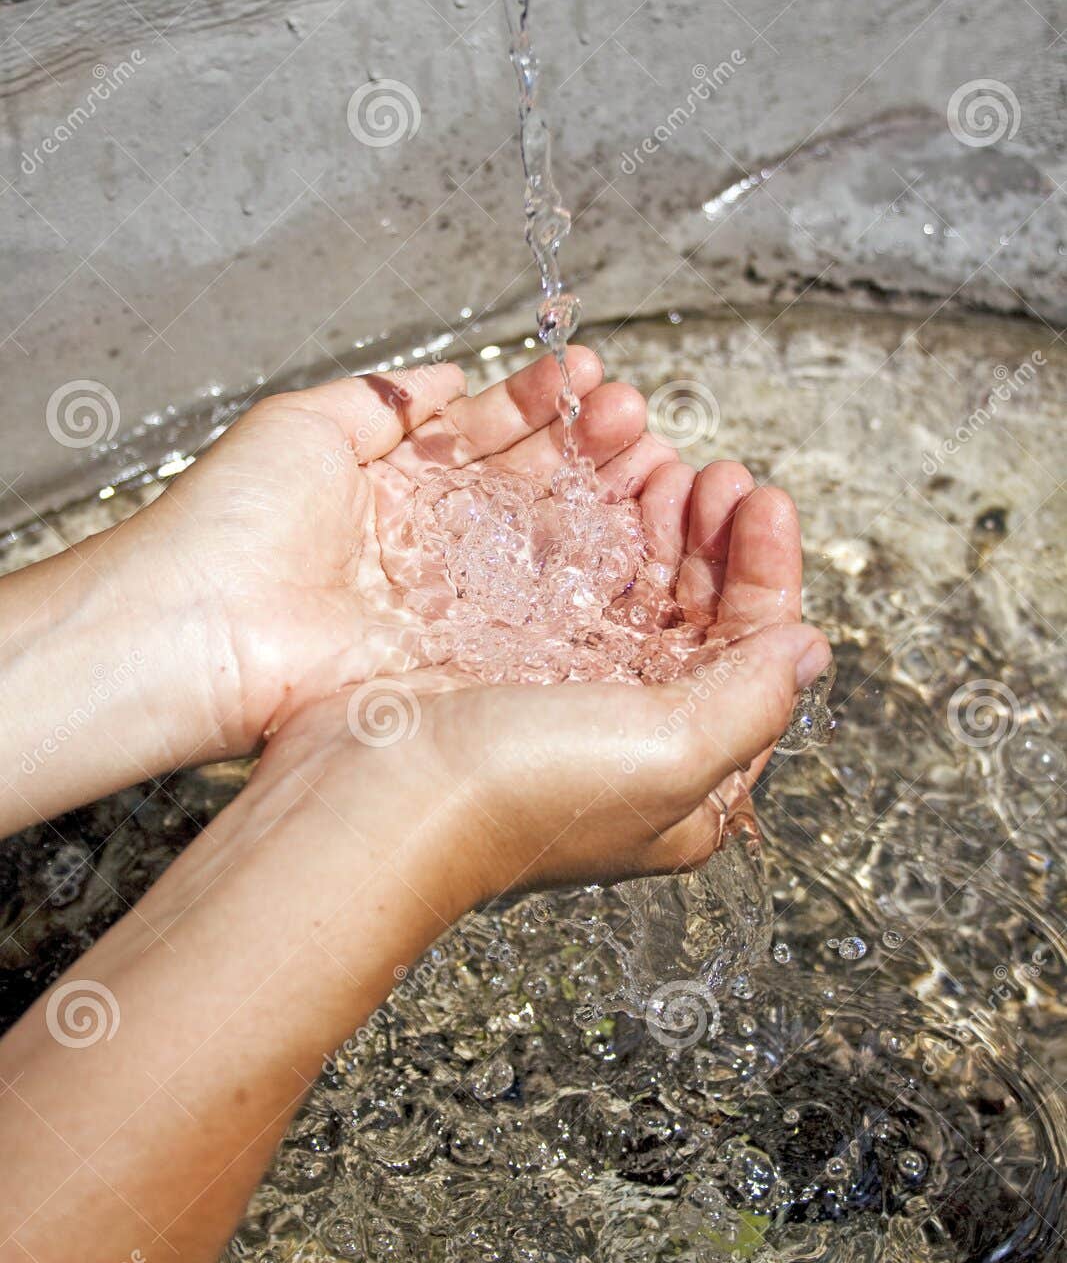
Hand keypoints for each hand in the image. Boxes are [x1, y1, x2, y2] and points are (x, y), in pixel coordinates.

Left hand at [110, 348, 674, 757]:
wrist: (199, 625)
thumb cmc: (230, 522)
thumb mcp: (304, 423)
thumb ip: (384, 399)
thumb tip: (445, 374)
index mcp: (390, 486)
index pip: (480, 435)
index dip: (535, 404)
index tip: (584, 373)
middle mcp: (426, 543)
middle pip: (523, 486)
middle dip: (582, 444)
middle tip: (631, 412)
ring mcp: (447, 600)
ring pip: (541, 542)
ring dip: (595, 496)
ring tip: (644, 451)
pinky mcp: (459, 653)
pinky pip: (536, 611)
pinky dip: (585, 572)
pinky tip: (624, 529)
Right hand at [245, 460, 828, 912]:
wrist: (362, 800)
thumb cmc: (514, 796)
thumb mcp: (670, 755)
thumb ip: (754, 699)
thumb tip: (808, 650)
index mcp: (684, 783)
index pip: (754, 661)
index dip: (766, 575)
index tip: (762, 500)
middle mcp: (627, 744)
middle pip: (693, 619)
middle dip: (707, 539)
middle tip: (708, 473)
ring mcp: (559, 699)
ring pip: (629, 593)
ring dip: (651, 524)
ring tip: (653, 463)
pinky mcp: (495, 662)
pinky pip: (562, 582)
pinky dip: (585, 530)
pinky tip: (593, 490)